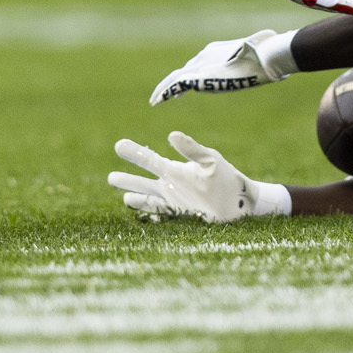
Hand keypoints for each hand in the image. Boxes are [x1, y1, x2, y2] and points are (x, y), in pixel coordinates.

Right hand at [109, 131, 272, 222]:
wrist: (242, 203)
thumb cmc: (227, 178)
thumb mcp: (210, 160)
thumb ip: (191, 149)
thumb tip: (171, 135)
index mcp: (174, 169)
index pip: (148, 160)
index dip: (133, 153)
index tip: (118, 145)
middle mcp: (169, 186)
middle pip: (141, 181)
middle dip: (126, 179)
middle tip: (111, 177)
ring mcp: (172, 202)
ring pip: (147, 199)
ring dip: (135, 196)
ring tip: (125, 196)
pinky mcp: (179, 217)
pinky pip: (160, 215)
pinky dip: (150, 213)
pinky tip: (143, 212)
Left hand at [150, 29, 292, 105]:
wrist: (262, 57)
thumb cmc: (266, 53)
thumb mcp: (261, 50)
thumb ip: (261, 51)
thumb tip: (276, 47)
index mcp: (216, 51)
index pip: (199, 64)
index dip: (190, 75)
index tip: (184, 86)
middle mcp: (204, 56)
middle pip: (184, 70)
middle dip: (174, 82)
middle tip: (165, 94)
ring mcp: (199, 64)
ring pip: (175, 77)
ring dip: (164, 89)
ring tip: (155, 100)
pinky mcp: (197, 75)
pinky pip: (174, 85)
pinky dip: (164, 92)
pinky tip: (156, 101)